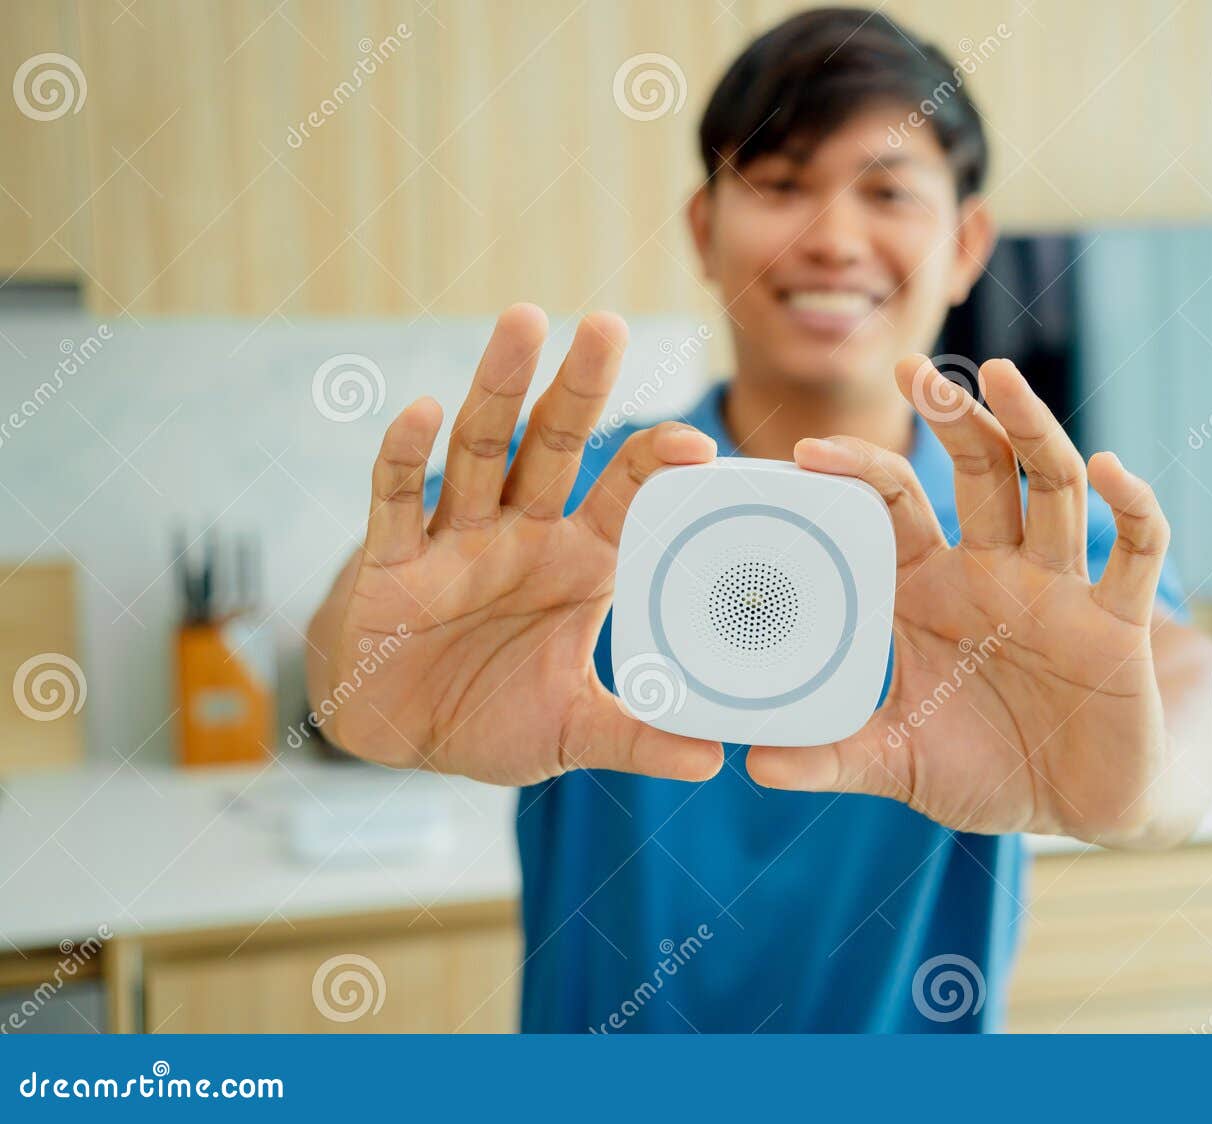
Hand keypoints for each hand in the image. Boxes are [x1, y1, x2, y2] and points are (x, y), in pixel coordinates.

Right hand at [316, 304, 722, 785]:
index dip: (655, 465)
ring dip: (498, 389)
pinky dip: (406, 458)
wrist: (398, 737)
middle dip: (578, 387)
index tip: (699, 444)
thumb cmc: (490, 714)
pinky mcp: (391, 561)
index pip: (623, 496)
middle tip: (607, 324)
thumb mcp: (573, 730)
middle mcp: (521, 533)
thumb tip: (714, 759)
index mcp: (578, 562)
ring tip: (523, 322)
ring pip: (479, 451)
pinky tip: (422, 412)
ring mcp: (455, 539)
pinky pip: (397, 500)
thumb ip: (637, 737)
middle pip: (553, 445)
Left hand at [746, 356, 1177, 839]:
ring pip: (1051, 485)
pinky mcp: (1118, 622)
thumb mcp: (899, 762)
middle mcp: (997, 572)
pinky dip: (1131, 506)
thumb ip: (834, 756)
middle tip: (912, 370)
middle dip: (950, 415)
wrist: (1074, 813)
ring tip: (999, 375)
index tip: (809, 452)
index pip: (896, 508)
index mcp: (935, 590)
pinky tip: (1111, 469)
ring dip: (1030, 428)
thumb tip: (753, 765)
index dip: (861, 473)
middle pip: (979, 469)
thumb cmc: (985, 771)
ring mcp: (1060, 588)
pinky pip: (1135, 549)